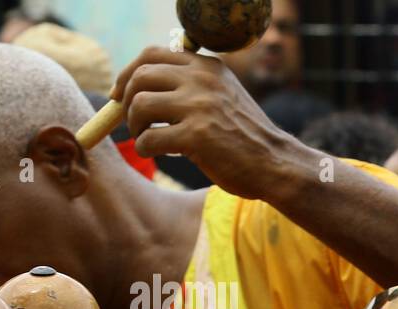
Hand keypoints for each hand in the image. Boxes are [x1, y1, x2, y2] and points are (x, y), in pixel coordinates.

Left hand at [111, 46, 293, 200]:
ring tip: (146, 139)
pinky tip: (157, 154)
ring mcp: (200, 107)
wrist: (276, 164)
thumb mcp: (225, 97)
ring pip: (140, 105)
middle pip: (141, 77)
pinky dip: (145, 148)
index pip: (152, 55)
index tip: (121, 94)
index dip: (128, 73)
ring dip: (134, 126)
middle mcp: (203, 80)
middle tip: (133, 123)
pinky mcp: (197, 136)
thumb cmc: (247, 137)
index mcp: (208, 67)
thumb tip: (138, 88)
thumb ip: (194, 85)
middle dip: (127, 102)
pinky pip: (149, 138)